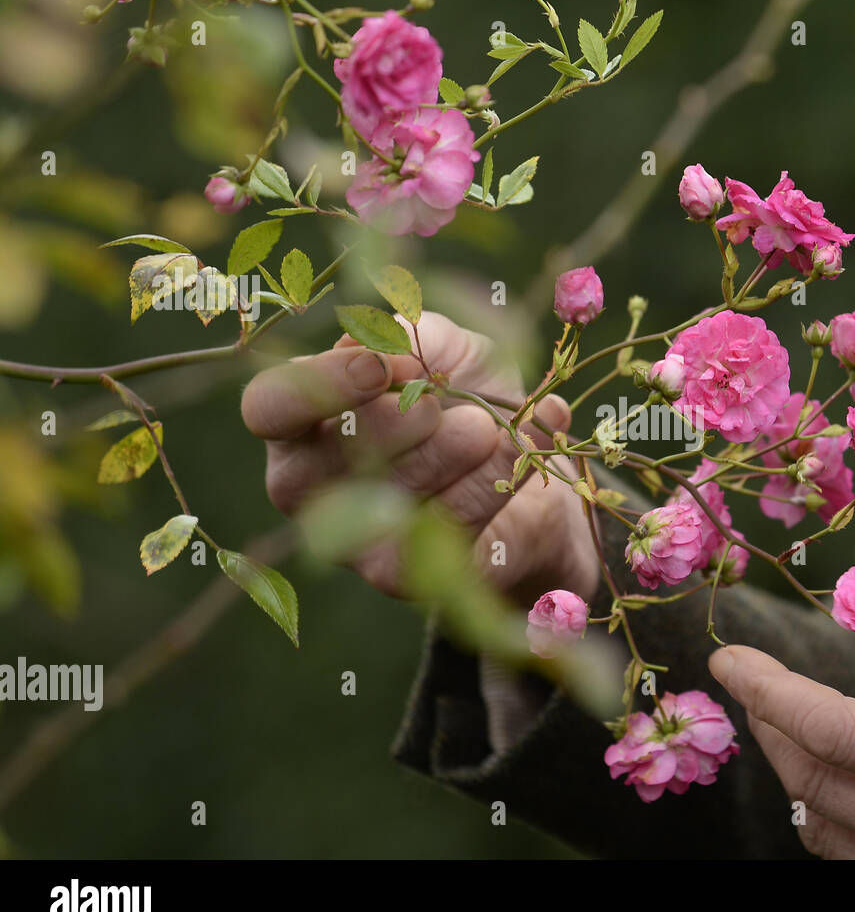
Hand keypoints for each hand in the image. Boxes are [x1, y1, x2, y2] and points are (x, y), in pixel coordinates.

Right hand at [241, 312, 599, 606]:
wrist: (527, 469)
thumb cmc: (465, 397)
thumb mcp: (447, 346)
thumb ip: (412, 335)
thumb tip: (381, 350)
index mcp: (298, 420)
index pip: (271, 406)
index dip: (323, 383)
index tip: (382, 366)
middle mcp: (305, 484)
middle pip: (346, 443)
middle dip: (417, 414)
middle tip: (462, 407)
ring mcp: (348, 537)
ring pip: (401, 486)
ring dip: (466, 444)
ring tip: (493, 428)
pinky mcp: (399, 576)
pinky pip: (447, 524)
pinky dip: (497, 476)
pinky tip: (526, 445)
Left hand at [707, 614, 854, 858]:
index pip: (828, 728)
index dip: (767, 689)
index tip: (730, 660)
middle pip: (810, 780)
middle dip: (767, 724)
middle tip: (753, 685)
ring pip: (821, 830)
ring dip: (792, 771)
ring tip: (785, 727)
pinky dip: (827, 816)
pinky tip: (833, 786)